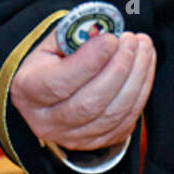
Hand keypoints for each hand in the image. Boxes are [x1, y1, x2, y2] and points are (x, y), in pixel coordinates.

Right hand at [11, 28, 155, 151]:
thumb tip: (105, 32)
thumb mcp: (53, 43)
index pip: (60, 82)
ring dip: (136, 78)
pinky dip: (140, 91)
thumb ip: (76, 35)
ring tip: (143, 48)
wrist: (51, 92)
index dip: (90, 61)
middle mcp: (47, 121)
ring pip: (112, 114)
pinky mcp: (96, 141)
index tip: (112, 39)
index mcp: (29, 91)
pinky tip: (144, 66)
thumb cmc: (54, 62)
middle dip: (119, 68)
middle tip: (132, 40)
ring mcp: (72, 136)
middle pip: (90, 103)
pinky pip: (125, 120)